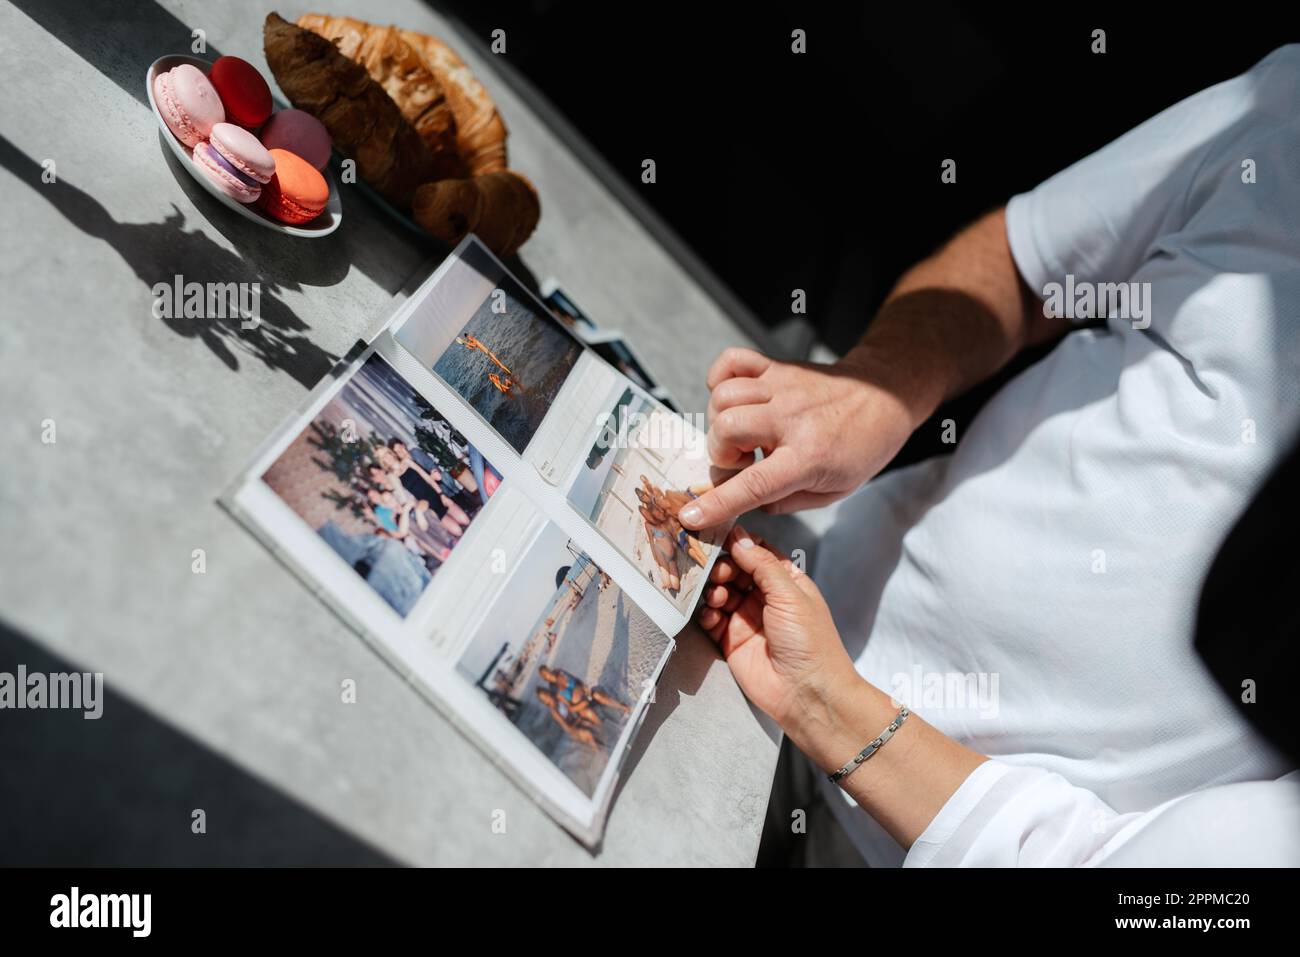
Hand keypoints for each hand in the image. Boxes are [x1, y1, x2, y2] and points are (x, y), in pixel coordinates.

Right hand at [678, 347, 919, 528]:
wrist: (884, 397)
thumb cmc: (861, 447)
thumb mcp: (833, 491)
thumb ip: (786, 501)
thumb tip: (749, 502)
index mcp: (809, 456)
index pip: (753, 483)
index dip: (717, 503)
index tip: (689, 516)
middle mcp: (791, 418)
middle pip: (726, 429)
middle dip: (721, 454)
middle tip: (741, 461)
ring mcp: (782, 386)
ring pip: (723, 397)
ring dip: (721, 422)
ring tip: (744, 435)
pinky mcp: (776, 367)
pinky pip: (731, 361)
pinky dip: (720, 378)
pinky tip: (734, 399)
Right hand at [697, 526, 859, 730]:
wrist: (807, 694)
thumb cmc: (810, 642)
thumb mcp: (790, 595)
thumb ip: (762, 564)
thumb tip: (739, 537)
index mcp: (786, 581)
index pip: (757, 552)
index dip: (738, 544)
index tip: (717, 536)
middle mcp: (765, 598)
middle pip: (734, 570)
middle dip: (721, 567)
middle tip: (716, 572)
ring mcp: (747, 619)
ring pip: (719, 593)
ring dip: (713, 590)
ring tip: (716, 597)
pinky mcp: (731, 641)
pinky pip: (711, 620)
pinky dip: (706, 614)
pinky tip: (711, 616)